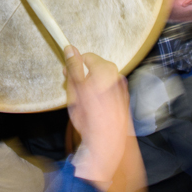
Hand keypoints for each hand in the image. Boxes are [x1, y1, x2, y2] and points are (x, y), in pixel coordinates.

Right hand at [65, 46, 132, 189]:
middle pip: (95, 67)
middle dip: (83, 76)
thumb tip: (70, 49)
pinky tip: (95, 108)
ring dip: (92, 85)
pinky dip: (101, 94)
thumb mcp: (75, 89)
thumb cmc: (89, 118)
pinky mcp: (124, 99)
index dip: (74, 65)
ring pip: (102, 79)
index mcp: (104, 70)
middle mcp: (116, 76)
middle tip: (74, 91)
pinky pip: (109, 90)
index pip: (86, 56)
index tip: (67, 74)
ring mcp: (122, 88)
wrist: (107, 143)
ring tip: (84, 103)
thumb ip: (73, 67)